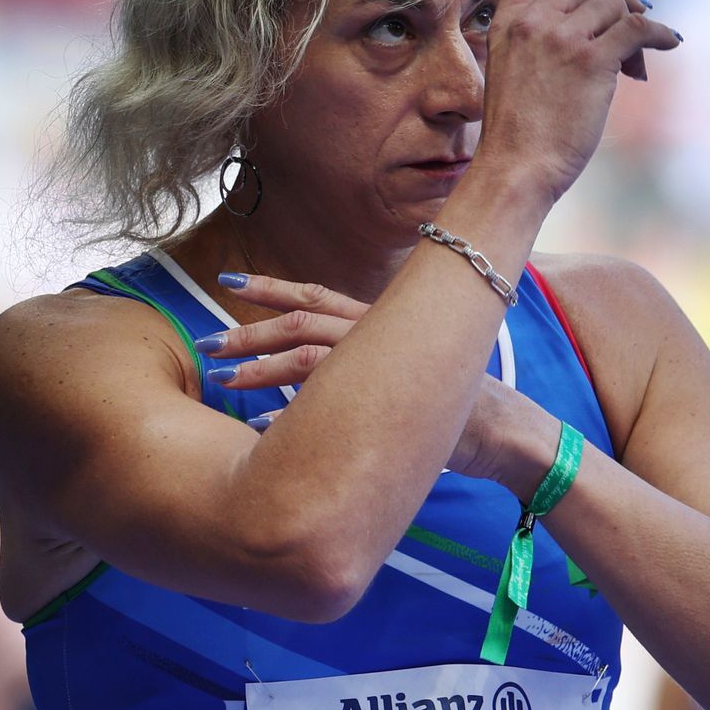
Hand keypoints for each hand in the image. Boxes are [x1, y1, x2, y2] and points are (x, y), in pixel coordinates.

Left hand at [196, 272, 551, 486]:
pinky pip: (324, 406)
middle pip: (300, 320)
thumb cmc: (449, 406)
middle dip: (248, 328)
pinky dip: (285, 418)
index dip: (270, 285)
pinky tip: (255, 428)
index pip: (314, 293)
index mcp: (375, 320)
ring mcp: (382, 367)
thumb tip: (307, 375)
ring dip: (259, 369)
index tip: (228, 278)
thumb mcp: (400, 370)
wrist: (502, 431)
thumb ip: (358, 364)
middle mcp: (376, 335)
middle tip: (207, 339)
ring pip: (307, 356)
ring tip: (223, 379)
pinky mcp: (387, 403)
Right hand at [474, 0, 679, 203]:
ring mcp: (560, 38)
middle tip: (630, 22)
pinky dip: (659, 34)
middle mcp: (531, 21)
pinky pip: (637, 28)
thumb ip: (544, 47)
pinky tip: (670, 43)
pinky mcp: (591, 61)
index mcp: (506, 23)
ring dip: (634, 26)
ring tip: (634, 69)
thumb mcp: (514, 80)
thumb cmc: (516, 140)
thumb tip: (609, 39)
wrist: (513, 172)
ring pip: (614, 4)